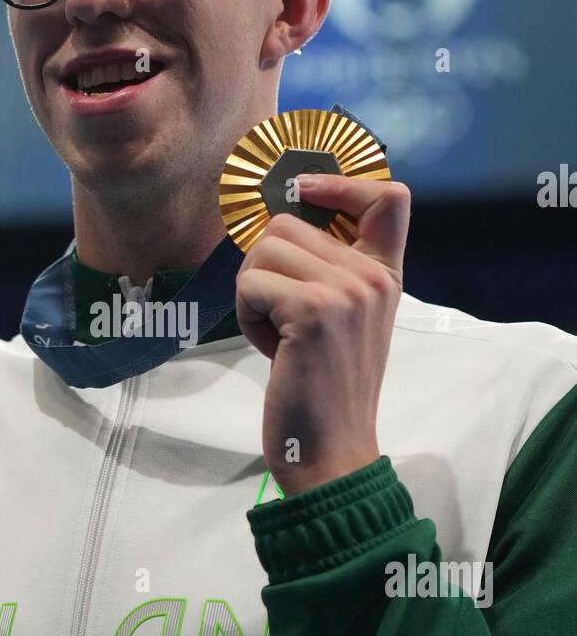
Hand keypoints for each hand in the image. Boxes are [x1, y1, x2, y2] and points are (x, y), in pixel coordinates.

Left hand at [235, 173, 410, 496]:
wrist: (331, 453)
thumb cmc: (324, 391)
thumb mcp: (345, 323)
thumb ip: (331, 274)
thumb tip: (277, 224)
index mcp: (386, 276)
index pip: (388, 196)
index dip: (338, 182)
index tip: (304, 191)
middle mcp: (374, 277)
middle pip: (287, 222)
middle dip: (266, 269)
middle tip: (283, 320)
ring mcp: (348, 291)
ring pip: (264, 249)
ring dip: (253, 293)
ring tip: (279, 336)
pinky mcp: (314, 310)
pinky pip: (251, 283)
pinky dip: (247, 316)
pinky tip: (273, 350)